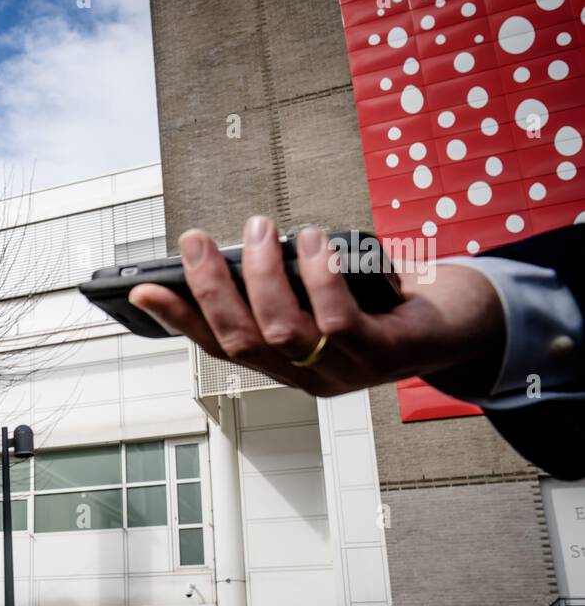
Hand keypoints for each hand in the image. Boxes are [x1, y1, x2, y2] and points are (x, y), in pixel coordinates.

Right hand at [126, 217, 505, 398]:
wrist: (464, 325)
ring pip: (280, 332)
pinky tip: (311, 242)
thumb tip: (239, 249)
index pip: (218, 346)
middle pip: (240, 340)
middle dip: (209, 289)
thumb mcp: (324, 293)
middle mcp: (307, 376)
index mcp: (286, 365)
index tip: (141, 290)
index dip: (178, 319)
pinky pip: (337, 319)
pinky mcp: (381, 355)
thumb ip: (285, 285)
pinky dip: (317, 277)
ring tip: (257, 228)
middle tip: (194, 241)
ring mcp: (343, 371)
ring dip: (260, 277)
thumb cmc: (388, 301)